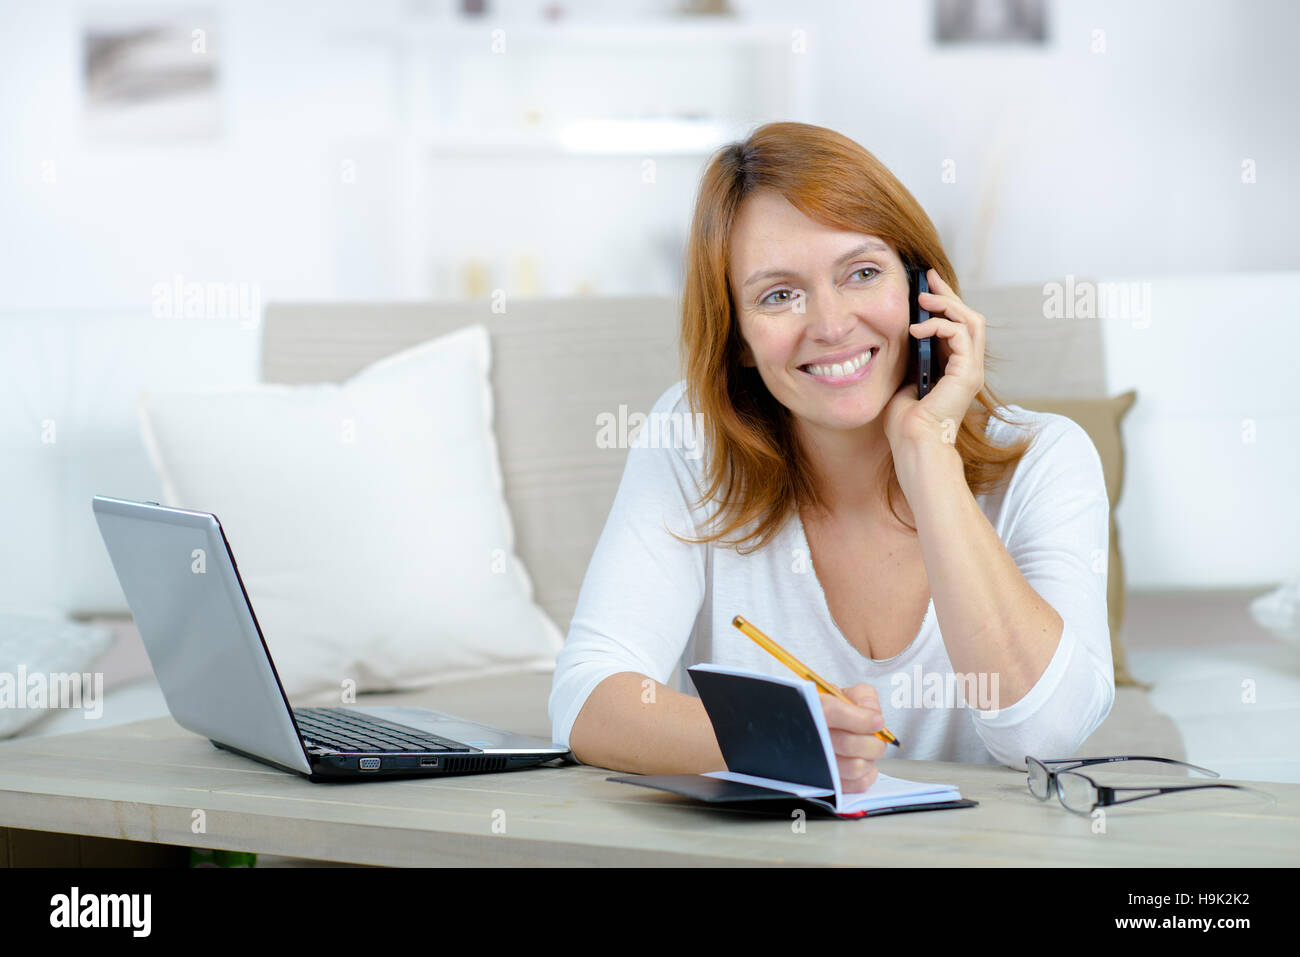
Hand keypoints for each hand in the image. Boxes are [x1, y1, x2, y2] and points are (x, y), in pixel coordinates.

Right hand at [819, 683, 887, 792]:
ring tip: (867, 748)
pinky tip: (864, 761)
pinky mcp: (829, 783)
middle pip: (848, 744)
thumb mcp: (840, 691)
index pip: (832, 712)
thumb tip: (874, 714)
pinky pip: (857, 784)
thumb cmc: (827, 709)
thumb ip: (861, 695)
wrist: (810, 726)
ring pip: (855, 767)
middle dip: (872, 740)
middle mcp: (811, 738)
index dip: (860, 719)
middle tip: (875, 735)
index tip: (877, 721)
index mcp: (812, 709)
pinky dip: (868, 773)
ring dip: (869, 757)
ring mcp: (818, 763)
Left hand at [882, 267, 985, 451]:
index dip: (943, 304)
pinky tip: (915, 328)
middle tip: (928, 277)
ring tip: (922, 298)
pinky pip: (960, 333)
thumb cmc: (905, 422)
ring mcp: (971, 370)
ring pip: (971, 321)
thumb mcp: (904, 379)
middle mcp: (967, 367)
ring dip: (947, 304)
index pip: (956, 327)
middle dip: (948, 294)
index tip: (925, 285)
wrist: (913, 444)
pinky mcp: (968, 373)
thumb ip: (911, 359)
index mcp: (954, 368)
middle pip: (969, 318)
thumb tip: (903, 335)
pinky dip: (939, 324)